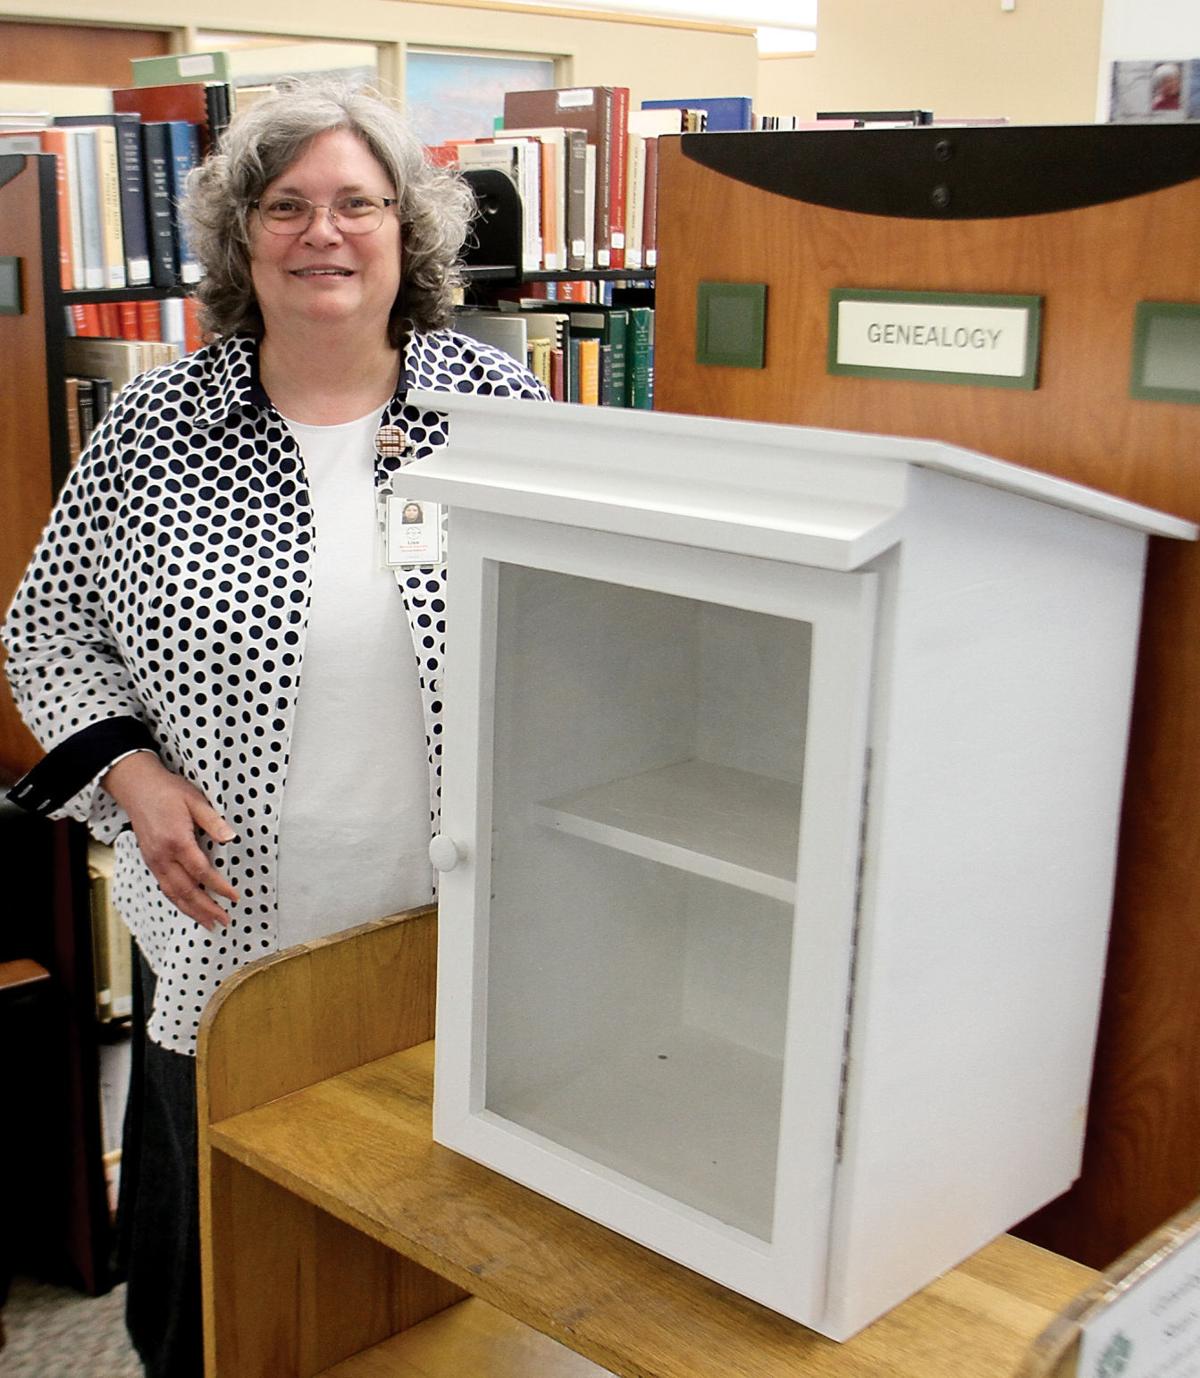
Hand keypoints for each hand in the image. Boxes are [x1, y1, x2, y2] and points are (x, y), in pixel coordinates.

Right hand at [103, 752, 239, 930]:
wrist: (136, 787)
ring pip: (172, 893)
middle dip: (205, 908)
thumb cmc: (166, 791)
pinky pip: (164, 887)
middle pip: (185, 890)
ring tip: (208, 923)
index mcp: (176, 841)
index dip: (219, 887)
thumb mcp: (195, 800)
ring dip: (191, 911)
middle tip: (223, 921)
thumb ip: (213, 821)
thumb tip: (231, 838)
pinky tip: (189, 908)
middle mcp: (162, 855)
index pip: (201, 872)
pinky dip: (178, 901)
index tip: (234, 897)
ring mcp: (154, 860)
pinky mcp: (150, 861)